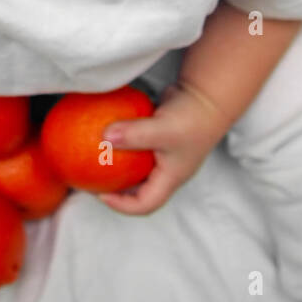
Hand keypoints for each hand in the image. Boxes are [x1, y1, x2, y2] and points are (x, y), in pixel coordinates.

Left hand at [96, 80, 230, 215]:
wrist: (208, 95)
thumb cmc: (191, 117)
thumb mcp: (162, 129)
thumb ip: (134, 134)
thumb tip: (103, 137)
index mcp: (170, 178)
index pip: (146, 204)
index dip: (122, 206)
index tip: (100, 194)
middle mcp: (167, 171)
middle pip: (139, 191)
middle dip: (116, 190)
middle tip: (94, 180)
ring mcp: (164, 155)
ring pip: (137, 169)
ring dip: (118, 167)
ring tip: (95, 161)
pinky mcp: (159, 138)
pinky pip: (137, 147)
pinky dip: (123, 144)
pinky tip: (106, 134)